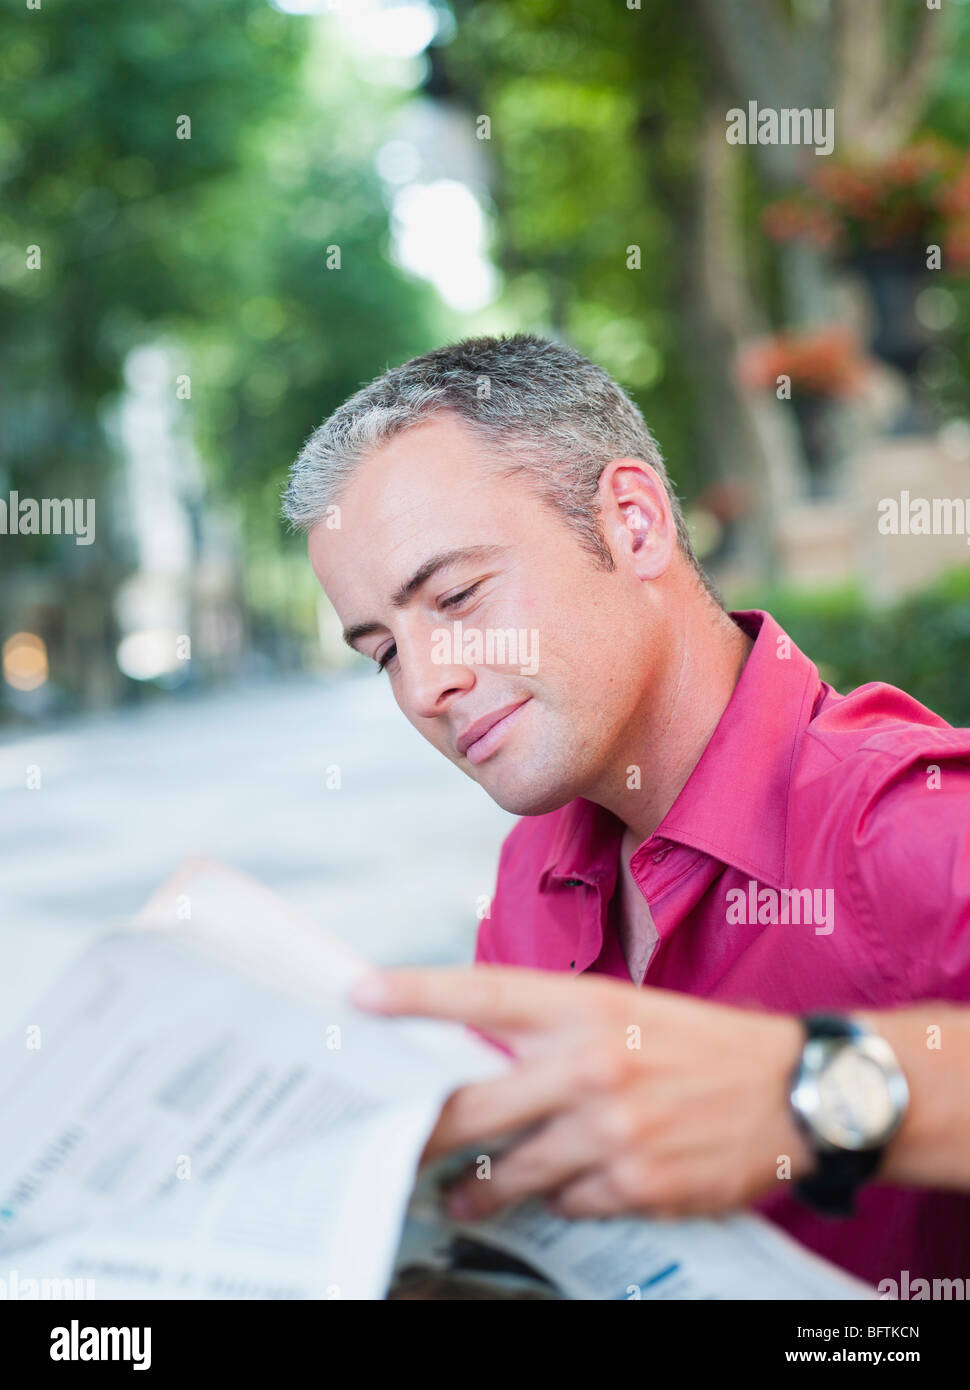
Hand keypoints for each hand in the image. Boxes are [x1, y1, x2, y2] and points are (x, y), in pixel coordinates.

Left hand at [351, 965, 814, 1220]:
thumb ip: (554, 1029)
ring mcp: (613, 1128)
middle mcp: (592, 1062)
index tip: (360, 996)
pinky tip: (563, 1187)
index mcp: (587, 1006)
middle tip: (396, 1138)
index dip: (415, 994)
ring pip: (510, 1168)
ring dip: (477, 1185)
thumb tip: (477, 1051)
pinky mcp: (636, 1182)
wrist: (796, 1091)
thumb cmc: (702, 1044)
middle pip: (474, 1103)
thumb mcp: (627, 1009)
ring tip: (459, 1192)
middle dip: (424, 1127)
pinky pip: (565, 1201)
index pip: (482, 992)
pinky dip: (556, 1197)